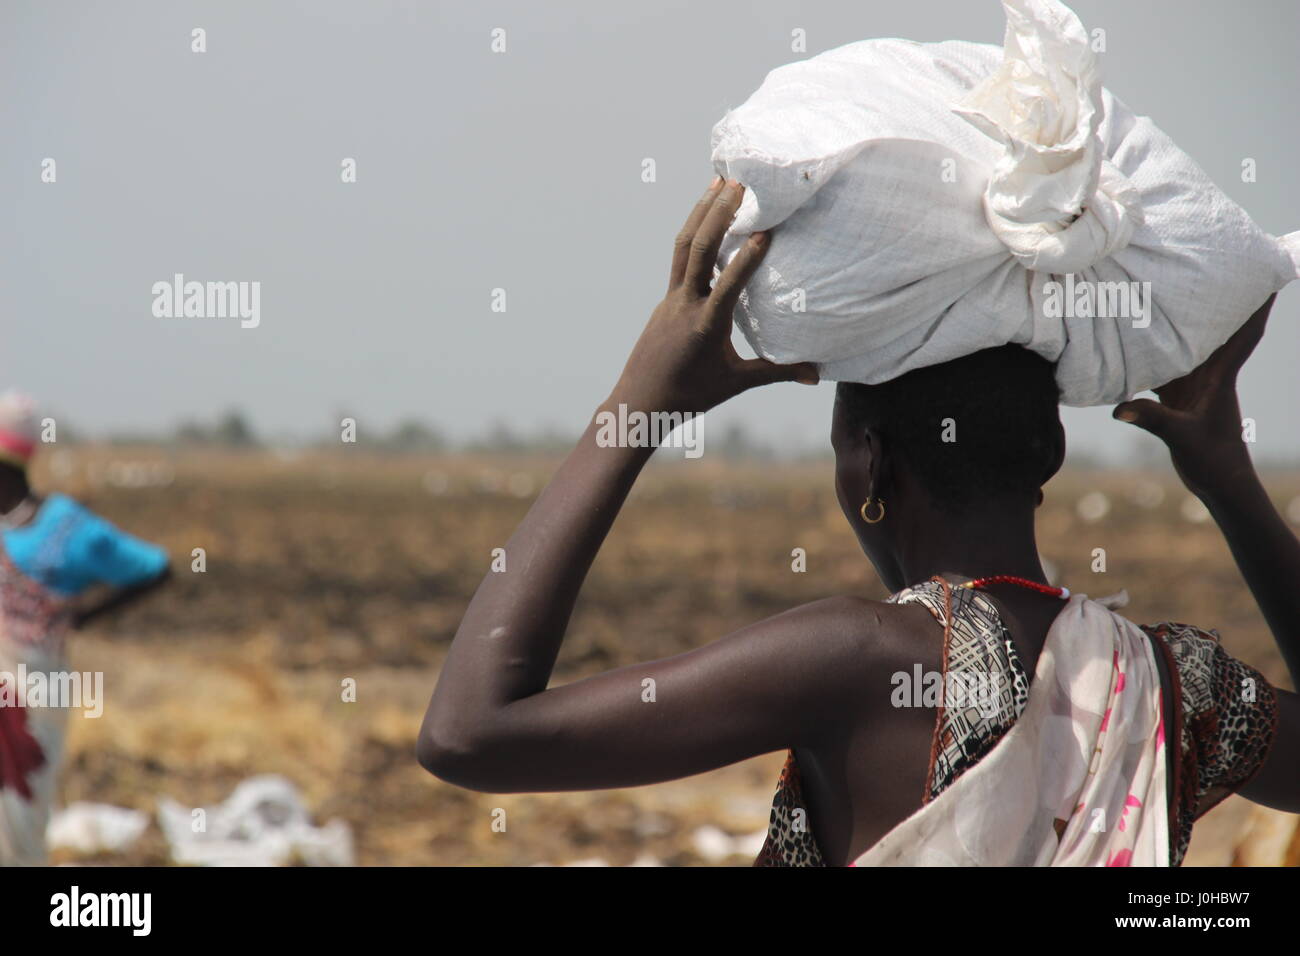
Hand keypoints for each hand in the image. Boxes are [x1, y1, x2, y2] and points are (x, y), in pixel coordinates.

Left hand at [605, 178, 817, 415]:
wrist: (639, 401)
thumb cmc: (691, 395)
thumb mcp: (736, 383)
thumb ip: (776, 373)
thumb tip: (816, 376)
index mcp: (705, 326)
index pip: (727, 286)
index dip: (746, 259)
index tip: (765, 231)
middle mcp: (684, 305)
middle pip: (697, 250)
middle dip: (717, 214)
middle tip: (737, 183)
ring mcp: (671, 298)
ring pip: (683, 246)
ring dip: (701, 212)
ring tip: (718, 181)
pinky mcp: (666, 298)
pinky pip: (678, 257)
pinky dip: (692, 232)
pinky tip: (705, 214)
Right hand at [1112, 294, 1274, 498]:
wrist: (1221, 482)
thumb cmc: (1213, 460)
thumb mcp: (1182, 438)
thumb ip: (1152, 419)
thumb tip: (1118, 406)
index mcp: (1221, 377)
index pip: (1244, 334)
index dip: (1257, 304)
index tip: (1269, 274)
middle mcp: (1211, 374)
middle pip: (1216, 330)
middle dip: (1216, 300)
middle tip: (1211, 267)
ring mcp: (1195, 384)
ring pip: (1190, 345)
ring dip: (1183, 323)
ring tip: (1166, 293)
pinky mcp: (1180, 397)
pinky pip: (1167, 366)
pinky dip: (1155, 353)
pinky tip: (1135, 340)